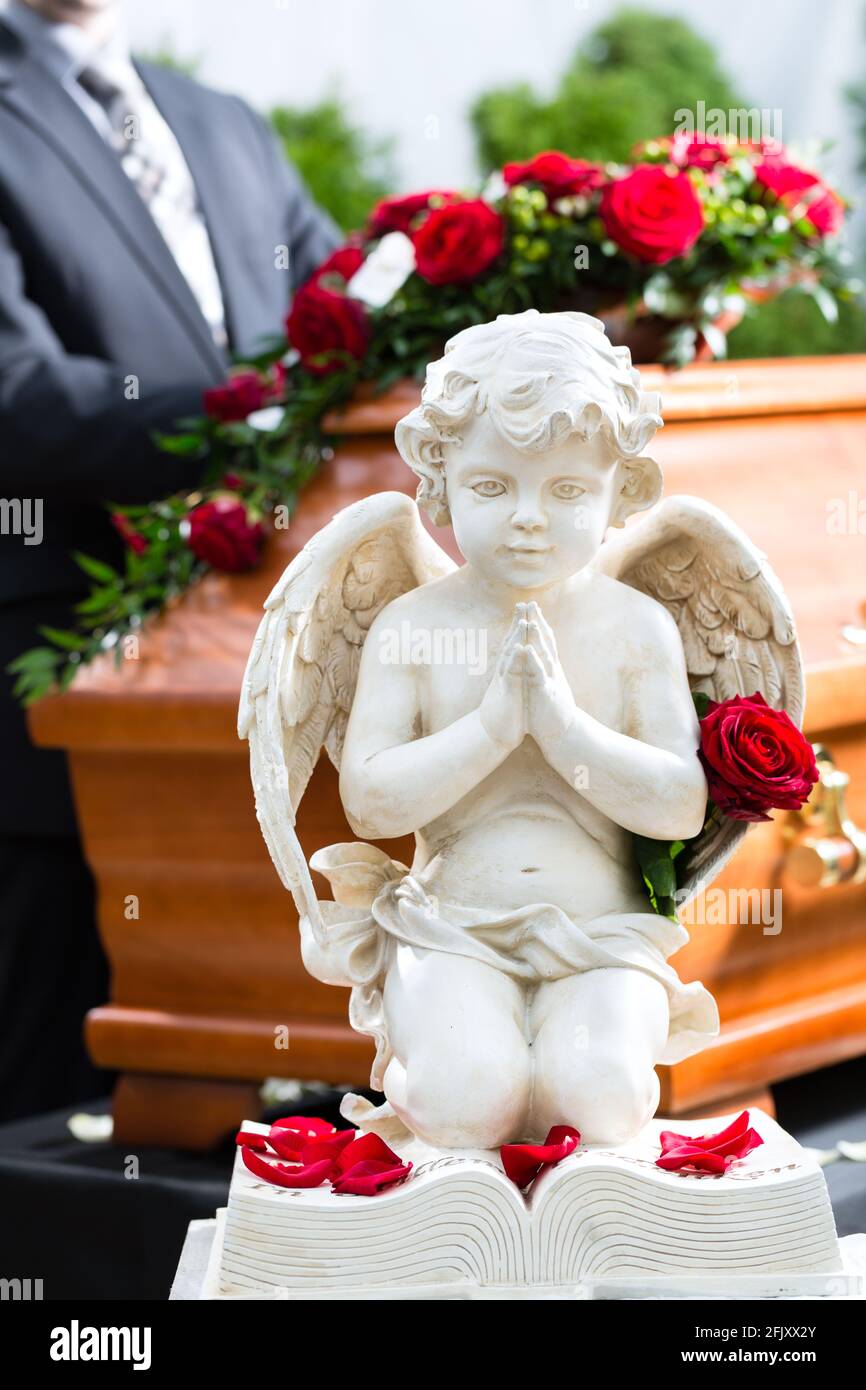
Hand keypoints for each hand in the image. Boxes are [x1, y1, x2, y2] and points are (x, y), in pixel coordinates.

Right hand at [479, 607, 527, 750]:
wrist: (491, 735)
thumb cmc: (503, 714)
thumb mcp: (509, 690)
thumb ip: (512, 676)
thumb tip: (513, 664)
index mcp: (509, 671)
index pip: (514, 645)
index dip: (519, 627)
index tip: (526, 610)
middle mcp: (505, 672)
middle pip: (510, 643)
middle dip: (517, 623)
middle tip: (522, 603)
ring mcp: (504, 681)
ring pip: (510, 655)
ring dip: (515, 638)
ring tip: (523, 620)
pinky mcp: (506, 693)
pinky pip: (510, 674)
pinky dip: (514, 659)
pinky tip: (519, 647)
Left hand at [520, 601, 577, 750]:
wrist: (562, 734)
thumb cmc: (550, 710)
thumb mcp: (545, 684)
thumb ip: (541, 670)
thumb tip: (537, 656)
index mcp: (547, 667)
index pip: (543, 641)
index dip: (537, 623)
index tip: (530, 606)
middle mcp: (551, 670)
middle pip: (545, 641)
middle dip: (537, 622)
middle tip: (530, 603)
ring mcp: (550, 680)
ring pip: (543, 654)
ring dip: (537, 637)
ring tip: (530, 620)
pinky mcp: (546, 692)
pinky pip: (538, 675)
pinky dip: (533, 661)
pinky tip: (527, 649)